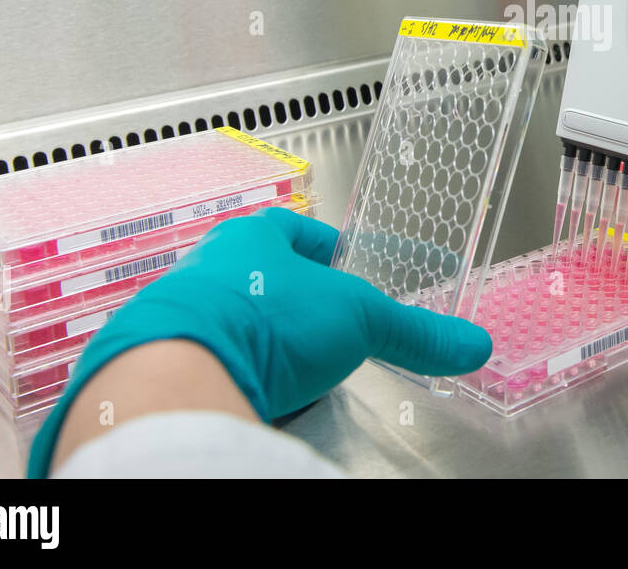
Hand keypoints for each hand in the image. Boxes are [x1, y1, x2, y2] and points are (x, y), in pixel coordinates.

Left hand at [28, 207, 491, 475]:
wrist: (182, 376)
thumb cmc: (266, 320)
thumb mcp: (359, 320)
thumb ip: (414, 333)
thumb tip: (471, 345)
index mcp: (252, 238)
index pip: (295, 232)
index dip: (325, 252)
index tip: (346, 270)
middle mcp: (206, 267)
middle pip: (260, 276)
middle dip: (295, 303)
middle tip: (327, 327)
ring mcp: (176, 313)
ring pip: (230, 319)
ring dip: (261, 340)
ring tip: (295, 370)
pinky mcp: (156, 359)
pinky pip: (206, 360)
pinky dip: (235, 373)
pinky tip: (256, 394)